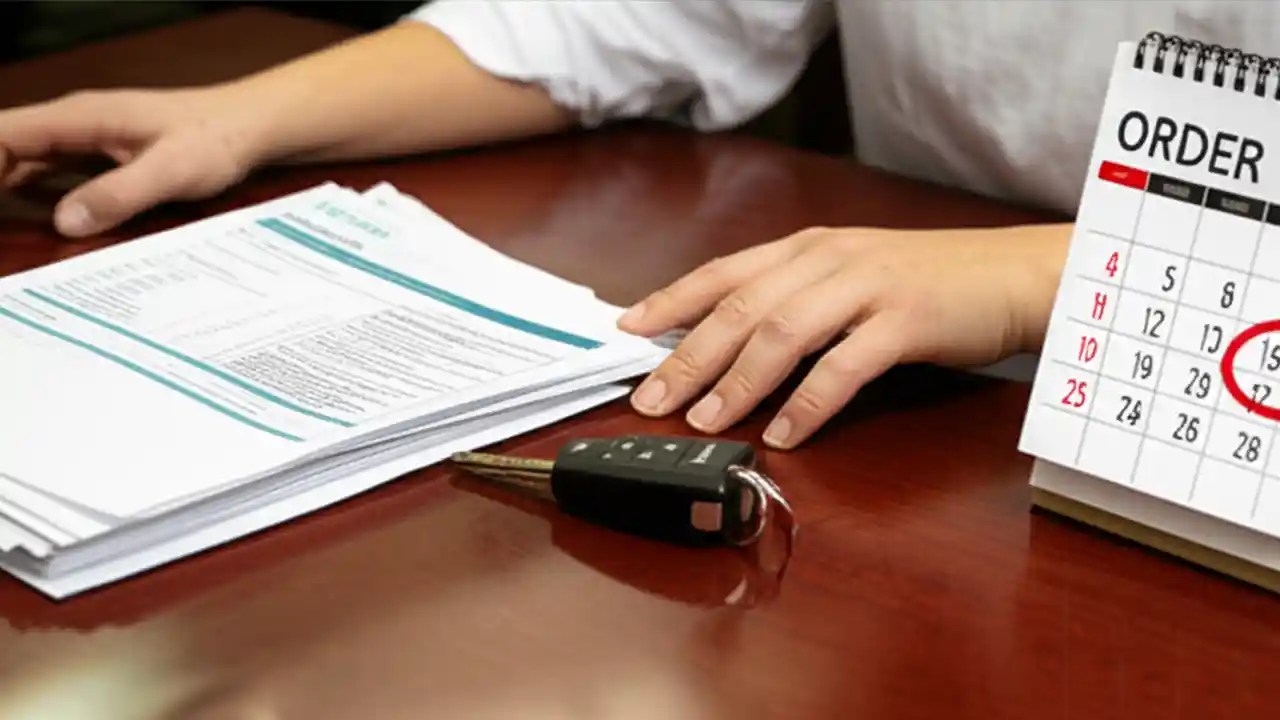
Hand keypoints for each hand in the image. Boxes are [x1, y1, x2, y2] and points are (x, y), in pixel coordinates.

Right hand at [0, 86, 260, 236]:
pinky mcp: (104, 154)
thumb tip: (65, 222)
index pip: (4, 135)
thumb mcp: (172, 171)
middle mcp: (76, 122)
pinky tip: (35, 224)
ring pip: (27, 160)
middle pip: (7, 147)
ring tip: (5, 230)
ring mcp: (88, 137)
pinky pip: (54, 171)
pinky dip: (36, 194)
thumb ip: (120, 194)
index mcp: (80, 118)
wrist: (252, 126)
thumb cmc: (217, 140)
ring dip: (7, 190)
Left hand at [617, 224, 1069, 448]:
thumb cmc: (930, 281)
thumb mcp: (851, 276)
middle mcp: (828, 259)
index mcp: (808, 248)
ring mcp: (867, 286)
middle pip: (740, 307)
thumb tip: (732, 342)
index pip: (723, 272)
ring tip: (705, 422)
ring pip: (782, 333)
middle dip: (689, 356)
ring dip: (737, 382)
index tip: (629, 330)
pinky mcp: (905, 320)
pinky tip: (785, 434)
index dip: (672, 300)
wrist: (1015, 271)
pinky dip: (808, 403)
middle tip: (652, 399)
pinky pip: (844, 366)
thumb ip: (796, 300)